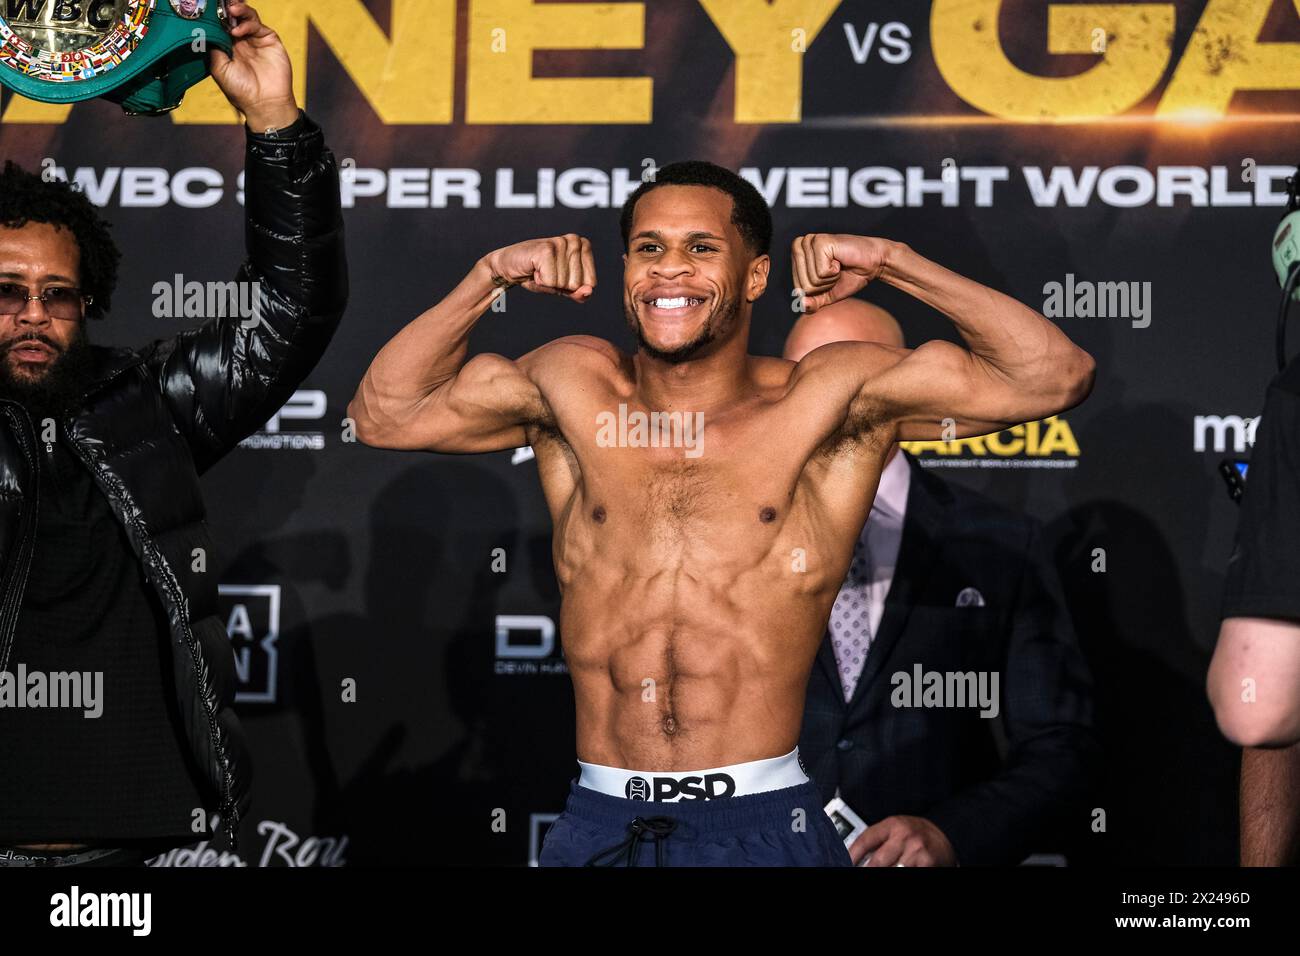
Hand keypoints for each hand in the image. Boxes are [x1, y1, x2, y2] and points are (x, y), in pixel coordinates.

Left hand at [208, 1, 298, 132]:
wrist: (264, 103)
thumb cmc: (241, 91)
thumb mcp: (218, 68)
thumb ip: (213, 46)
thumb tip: (207, 28)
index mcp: (228, 46)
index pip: (221, 24)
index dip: (216, 15)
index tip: (208, 6)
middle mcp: (241, 41)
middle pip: (233, 16)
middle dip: (227, 7)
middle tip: (221, 2)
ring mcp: (256, 40)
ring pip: (246, 16)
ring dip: (238, 10)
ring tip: (231, 9)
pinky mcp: (270, 40)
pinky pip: (257, 25)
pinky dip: (247, 24)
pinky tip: (238, 31)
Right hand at [483, 235, 595, 302]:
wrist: (509, 266)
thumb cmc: (538, 274)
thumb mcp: (563, 286)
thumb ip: (579, 292)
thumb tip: (588, 292)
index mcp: (584, 245)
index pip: (591, 282)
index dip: (572, 286)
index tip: (558, 275)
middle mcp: (575, 241)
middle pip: (577, 284)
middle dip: (559, 285)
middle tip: (546, 272)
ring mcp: (561, 243)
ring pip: (564, 283)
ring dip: (548, 282)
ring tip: (540, 269)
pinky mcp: (546, 250)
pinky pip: (550, 282)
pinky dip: (540, 281)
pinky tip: (534, 268)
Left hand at [790, 233, 890, 313]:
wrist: (873, 263)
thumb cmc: (849, 276)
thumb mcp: (826, 295)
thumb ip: (812, 303)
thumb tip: (801, 304)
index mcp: (796, 256)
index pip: (798, 289)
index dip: (817, 291)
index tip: (829, 277)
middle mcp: (799, 245)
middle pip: (803, 286)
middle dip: (823, 285)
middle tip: (835, 271)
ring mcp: (809, 242)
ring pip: (811, 280)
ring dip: (829, 278)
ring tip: (838, 265)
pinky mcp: (820, 242)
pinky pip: (821, 273)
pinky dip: (834, 272)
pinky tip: (840, 260)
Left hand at [851, 815, 957, 866]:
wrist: (945, 833)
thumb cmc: (916, 833)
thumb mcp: (896, 829)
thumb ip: (879, 840)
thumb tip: (857, 857)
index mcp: (892, 824)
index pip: (866, 840)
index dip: (852, 854)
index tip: (845, 863)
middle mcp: (903, 835)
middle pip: (878, 861)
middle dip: (867, 870)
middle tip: (861, 871)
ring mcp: (916, 850)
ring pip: (892, 870)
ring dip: (884, 872)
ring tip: (879, 871)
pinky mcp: (926, 863)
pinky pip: (908, 873)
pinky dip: (901, 873)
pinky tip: (896, 870)